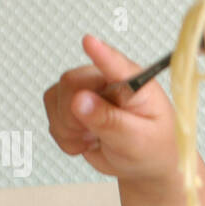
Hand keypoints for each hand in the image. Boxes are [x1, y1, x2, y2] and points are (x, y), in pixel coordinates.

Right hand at [43, 35, 179, 184]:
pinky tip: (86, 140)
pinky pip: (52, 116)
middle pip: (71, 82)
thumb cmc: (153, 146)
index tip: (89, 41)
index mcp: (134, 83)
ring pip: (56, 99)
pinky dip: (65, 137)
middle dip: (75, 115)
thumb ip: (111, 121)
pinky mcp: (71, 106)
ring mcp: (87, 91)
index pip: (115, 64)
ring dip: (70, 129)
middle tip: (94, 134)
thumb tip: (81, 100)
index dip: (100, 53)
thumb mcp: (139, 139)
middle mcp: (107, 81)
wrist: (144, 164)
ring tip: (95, 138)